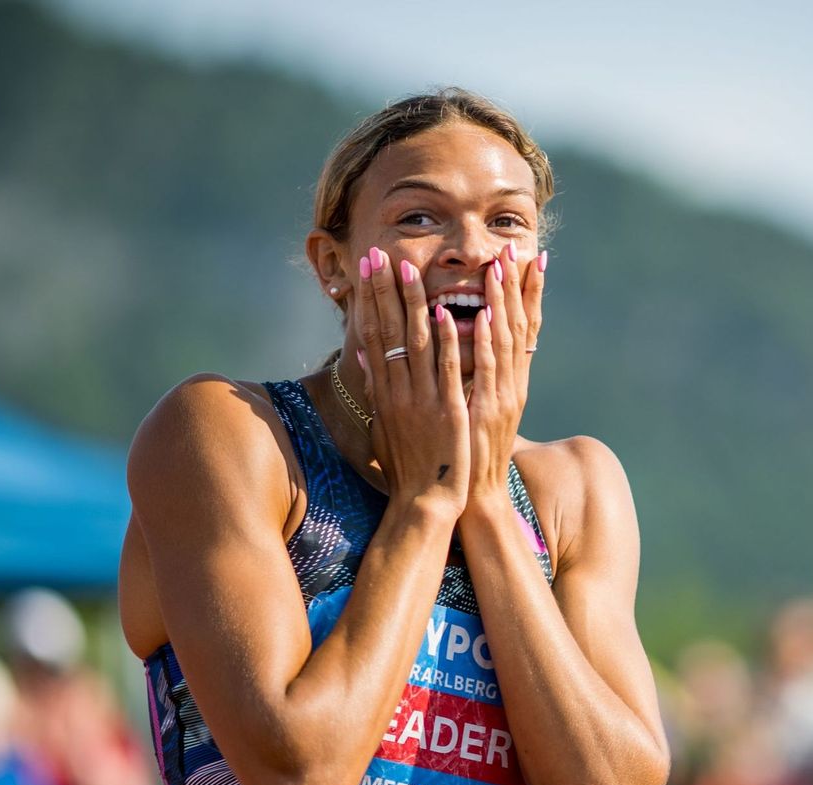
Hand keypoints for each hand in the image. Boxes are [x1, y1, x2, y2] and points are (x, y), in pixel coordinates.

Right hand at [352, 245, 469, 518]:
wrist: (423, 501)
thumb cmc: (406, 466)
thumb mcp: (383, 425)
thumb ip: (378, 390)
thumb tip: (365, 358)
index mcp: (384, 392)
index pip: (373, 335)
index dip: (370, 300)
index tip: (367, 270)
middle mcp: (398, 391)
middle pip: (389, 331)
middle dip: (383, 291)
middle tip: (379, 255)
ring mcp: (422, 400)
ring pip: (416, 342)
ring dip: (412, 304)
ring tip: (409, 269)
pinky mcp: (447, 411)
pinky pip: (446, 369)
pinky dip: (446, 340)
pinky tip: (445, 313)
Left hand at [466, 244, 545, 511]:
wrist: (465, 497)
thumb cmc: (462, 455)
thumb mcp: (469, 409)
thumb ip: (467, 378)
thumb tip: (455, 347)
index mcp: (508, 383)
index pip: (521, 328)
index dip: (527, 293)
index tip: (531, 258)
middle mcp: (508, 386)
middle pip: (516, 327)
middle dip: (516, 287)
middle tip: (516, 249)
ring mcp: (495, 397)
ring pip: (500, 341)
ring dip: (499, 303)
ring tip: (497, 267)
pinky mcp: (479, 410)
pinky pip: (480, 370)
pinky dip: (481, 342)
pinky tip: (479, 316)